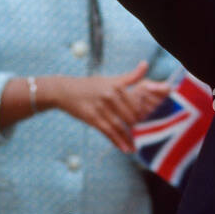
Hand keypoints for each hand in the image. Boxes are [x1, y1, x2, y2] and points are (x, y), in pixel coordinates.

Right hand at [52, 61, 170, 153]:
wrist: (65, 90)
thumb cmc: (91, 85)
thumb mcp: (111, 79)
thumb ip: (131, 76)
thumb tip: (146, 64)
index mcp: (117, 85)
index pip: (137, 103)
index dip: (144, 113)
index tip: (149, 121)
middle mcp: (110, 96)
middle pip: (130, 116)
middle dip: (137, 127)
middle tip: (143, 136)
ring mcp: (101, 108)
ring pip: (120, 127)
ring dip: (129, 139)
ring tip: (135, 148)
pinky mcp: (92, 119)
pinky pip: (108, 132)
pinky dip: (117, 142)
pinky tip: (124, 149)